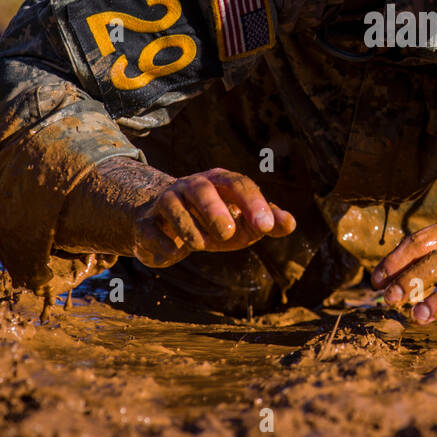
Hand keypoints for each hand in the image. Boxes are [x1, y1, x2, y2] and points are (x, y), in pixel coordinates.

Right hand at [131, 168, 294, 266]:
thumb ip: (268, 222)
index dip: (254, 204)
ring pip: (173, 207)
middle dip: (215, 209)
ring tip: (202, 245)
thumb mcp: (243, 222)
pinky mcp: (145, 223)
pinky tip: (174, 254)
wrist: (164, 224)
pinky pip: (149, 229)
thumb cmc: (214, 222)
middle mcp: (191, 186)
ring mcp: (166, 202)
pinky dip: (161, 243)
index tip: (266, 227)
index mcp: (220, 182)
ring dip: (189, 227)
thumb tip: (291, 223)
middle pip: (202, 189)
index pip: (239, 185)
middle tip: (228, 234)